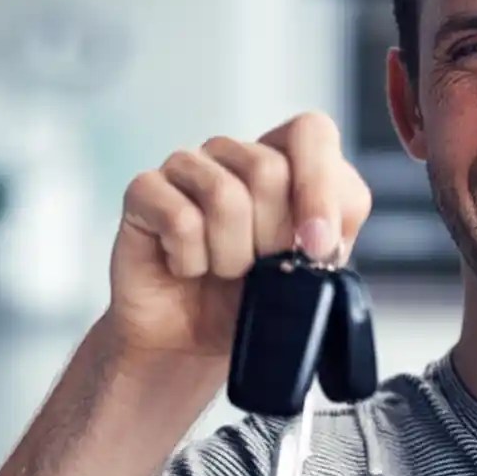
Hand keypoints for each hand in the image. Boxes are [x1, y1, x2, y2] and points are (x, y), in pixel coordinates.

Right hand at [102, 111, 372, 363]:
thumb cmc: (251, 301)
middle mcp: (236, 155)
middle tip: (259, 270)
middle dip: (271, 237)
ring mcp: (187, 167)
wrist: (190, 344)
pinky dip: (191, 260)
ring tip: (221, 272)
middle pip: (267, 168)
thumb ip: (331, 238)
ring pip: (224, 194)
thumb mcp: (311, 274)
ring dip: (231, 256)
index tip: (318, 248)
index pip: (311, 131)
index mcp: (286, 162)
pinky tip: (185, 269)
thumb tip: (323, 232)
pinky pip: (179, 218)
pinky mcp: (145, 191)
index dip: (319, 186)